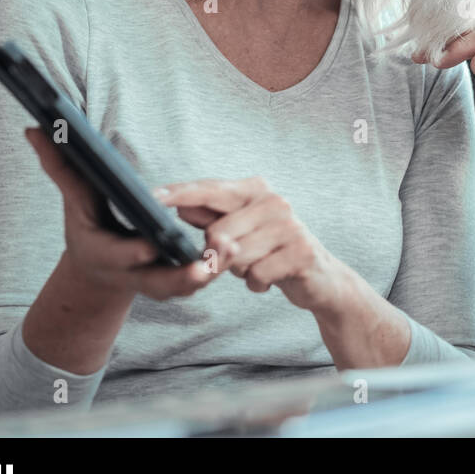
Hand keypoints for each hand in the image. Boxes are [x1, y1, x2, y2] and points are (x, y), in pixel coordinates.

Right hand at [24, 127, 221, 300]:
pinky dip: (218, 268)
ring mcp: (157, 282)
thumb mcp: (74, 199)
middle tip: (204, 266)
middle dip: (181, 277)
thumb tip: (34, 127)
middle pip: (157, 281)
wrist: (101, 270)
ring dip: (209, 272)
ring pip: (185, 285)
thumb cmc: (89, 225)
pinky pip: (200, 280)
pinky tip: (239, 249)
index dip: (134, 252)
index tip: (151, 246)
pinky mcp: (178, 283)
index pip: (119, 254)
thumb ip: (59, 167)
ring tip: (233, 251)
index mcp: (104, 253)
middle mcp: (132, 273)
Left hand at [155, 176, 347, 311]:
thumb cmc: (272, 250)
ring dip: (241, 271)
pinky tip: (271, 278)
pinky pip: (256, 275)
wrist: (321, 277)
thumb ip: (211, 217)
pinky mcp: (302, 252)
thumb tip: (179, 205)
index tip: (153, 197)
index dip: (180, 193)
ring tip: (259, 265)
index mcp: (257, 190)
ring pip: (236, 257)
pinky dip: (257, 284)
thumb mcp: (240, 231)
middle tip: (239, 258)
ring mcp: (291, 225)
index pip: (211, 189)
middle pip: (217, 232)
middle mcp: (275, 201)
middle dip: (219, 254)